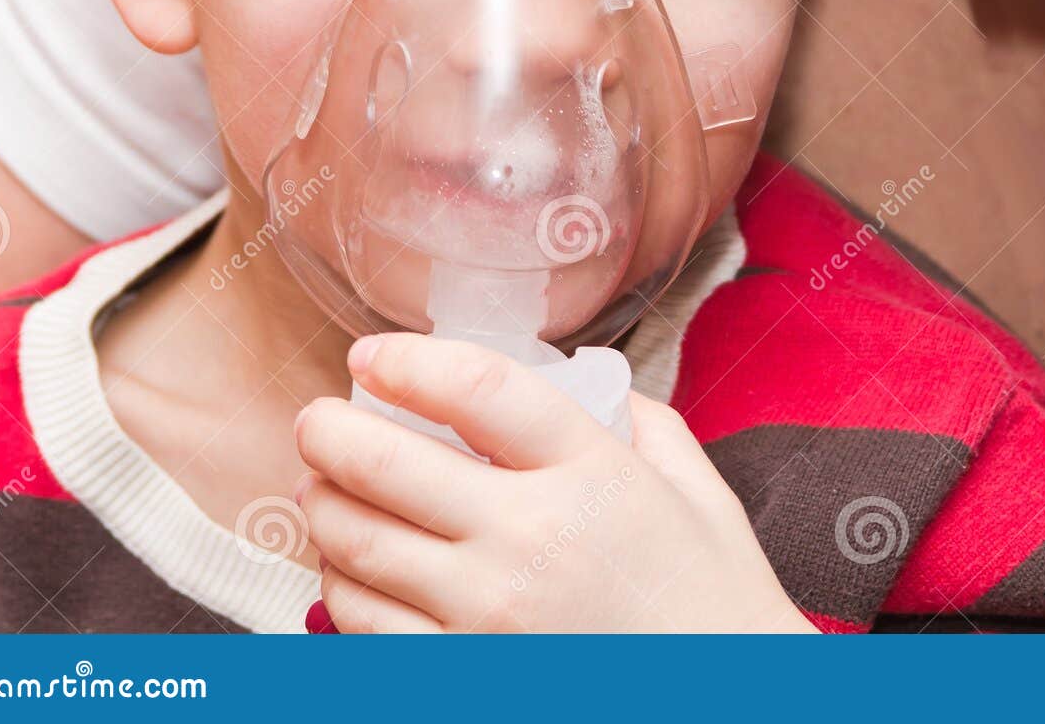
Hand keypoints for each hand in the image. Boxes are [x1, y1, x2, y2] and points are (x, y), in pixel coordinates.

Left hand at [292, 333, 816, 632]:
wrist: (729, 709)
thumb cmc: (717, 603)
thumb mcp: (699, 491)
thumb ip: (640, 422)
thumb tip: (581, 381)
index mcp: (593, 474)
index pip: (475, 389)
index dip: (405, 361)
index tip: (370, 356)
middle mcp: (529, 540)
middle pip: (383, 465)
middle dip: (327, 431)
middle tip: (315, 420)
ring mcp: (487, 618)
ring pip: (356, 546)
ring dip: (323, 506)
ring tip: (322, 489)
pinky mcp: (462, 677)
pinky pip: (364, 628)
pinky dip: (341, 590)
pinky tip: (350, 570)